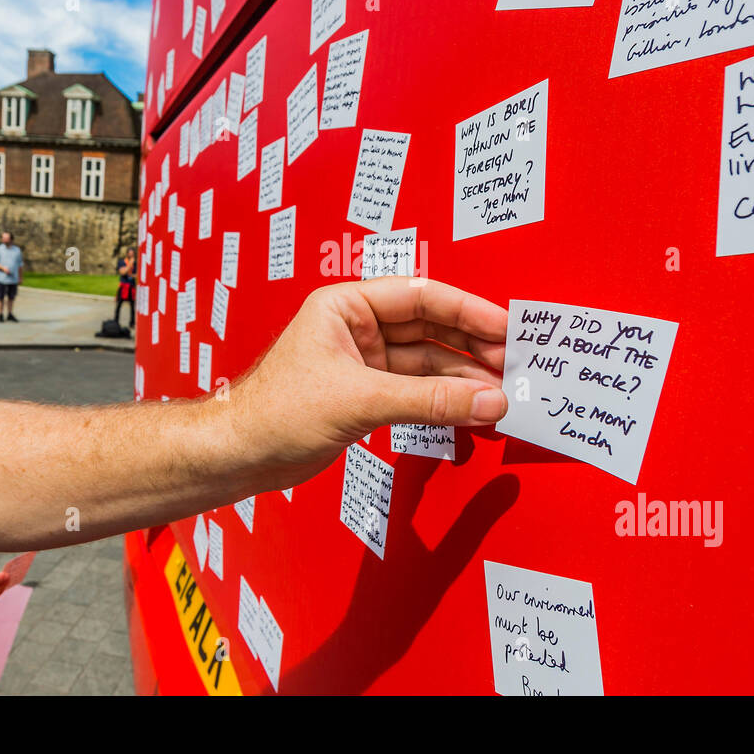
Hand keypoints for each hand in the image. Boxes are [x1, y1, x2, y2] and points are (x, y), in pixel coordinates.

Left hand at [225, 277, 507, 493]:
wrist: (240, 456)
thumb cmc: (275, 411)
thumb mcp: (359, 400)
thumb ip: (428, 400)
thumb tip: (487, 401)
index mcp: (346, 305)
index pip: (420, 296)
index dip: (467, 311)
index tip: (506, 327)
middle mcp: (358, 327)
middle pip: (431, 327)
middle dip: (472, 346)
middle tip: (513, 363)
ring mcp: (364, 362)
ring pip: (428, 363)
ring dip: (464, 378)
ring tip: (502, 393)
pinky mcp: (367, 395)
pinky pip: (418, 390)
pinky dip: (445, 400)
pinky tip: (473, 408)